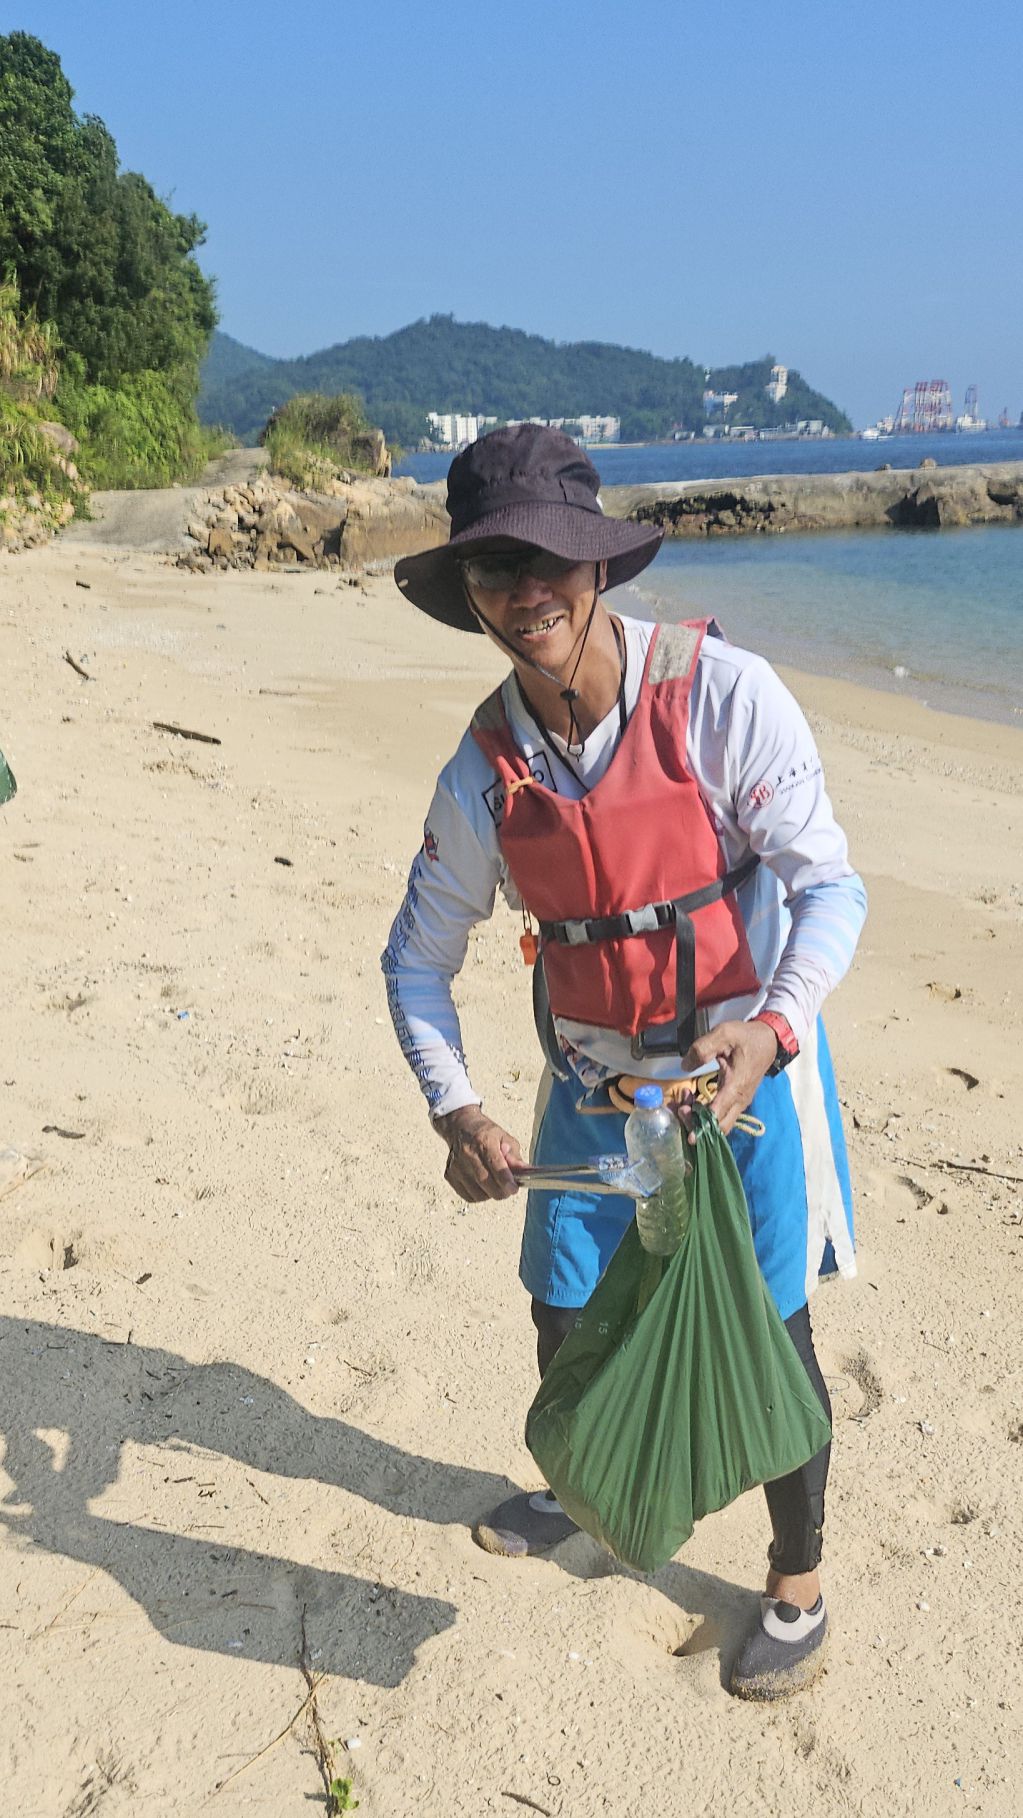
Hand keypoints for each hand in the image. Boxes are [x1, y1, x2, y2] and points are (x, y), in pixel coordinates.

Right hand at [434, 1105, 522, 1202]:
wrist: (460, 1127)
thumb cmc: (486, 1134)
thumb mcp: (505, 1139)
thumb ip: (515, 1157)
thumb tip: (524, 1173)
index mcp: (484, 1141)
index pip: (494, 1164)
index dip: (505, 1180)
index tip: (513, 1189)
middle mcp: (468, 1153)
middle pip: (485, 1182)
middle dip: (501, 1191)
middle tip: (509, 1189)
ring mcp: (456, 1166)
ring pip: (477, 1193)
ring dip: (490, 1194)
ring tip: (495, 1184)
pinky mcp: (450, 1175)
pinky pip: (468, 1196)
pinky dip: (479, 1195)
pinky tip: (483, 1186)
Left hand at [679, 1020, 776, 1137]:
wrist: (768, 1040)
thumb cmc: (746, 1038)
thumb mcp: (724, 1034)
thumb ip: (702, 1049)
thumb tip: (685, 1066)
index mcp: (736, 1086)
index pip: (718, 1115)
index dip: (701, 1127)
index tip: (687, 1131)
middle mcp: (740, 1100)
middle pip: (718, 1127)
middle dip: (696, 1124)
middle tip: (680, 1108)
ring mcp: (740, 1103)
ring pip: (719, 1123)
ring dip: (699, 1118)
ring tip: (685, 1099)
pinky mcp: (737, 1101)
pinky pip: (721, 1116)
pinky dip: (704, 1114)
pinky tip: (692, 1099)